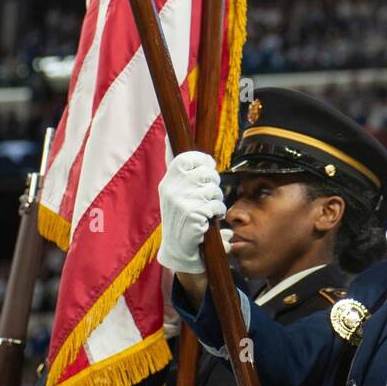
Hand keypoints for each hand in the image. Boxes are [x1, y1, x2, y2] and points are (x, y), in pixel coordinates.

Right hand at [157, 151, 225, 274]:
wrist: (178, 251)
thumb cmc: (181, 218)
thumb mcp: (174, 191)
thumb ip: (178, 168)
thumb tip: (169, 135)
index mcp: (168, 181)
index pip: (185, 157)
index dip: (202, 159)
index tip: (207, 166)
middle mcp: (172, 189)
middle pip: (207, 172)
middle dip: (214, 182)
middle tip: (208, 195)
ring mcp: (181, 201)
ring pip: (214, 189)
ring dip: (217, 200)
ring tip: (208, 209)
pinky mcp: (192, 214)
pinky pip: (216, 205)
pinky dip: (218, 212)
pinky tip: (210, 220)